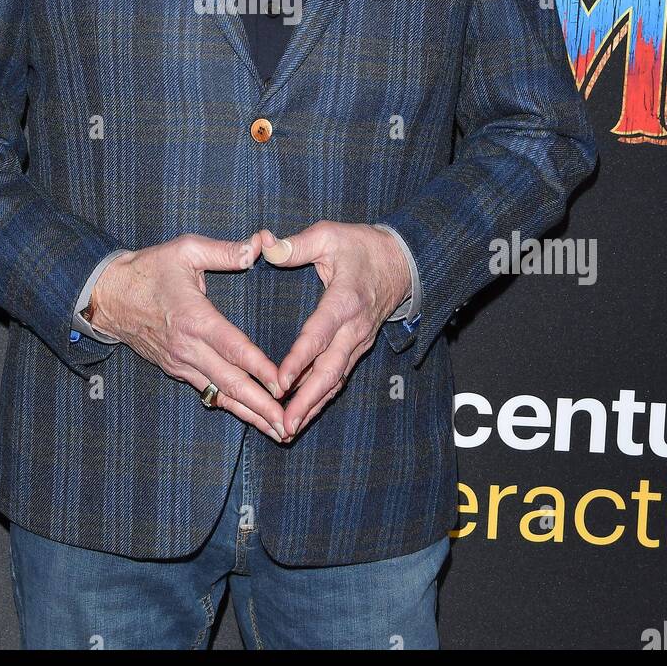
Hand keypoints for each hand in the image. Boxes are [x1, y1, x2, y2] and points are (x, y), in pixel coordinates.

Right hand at [89, 232, 288, 441]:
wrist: (107, 296)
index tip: (283, 385)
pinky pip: (208, 391)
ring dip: (250, 414)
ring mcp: (181, 363)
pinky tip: (251, 418)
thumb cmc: (149, 269)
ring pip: (220, 394)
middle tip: (288, 424)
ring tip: (278, 431)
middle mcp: (188, 347)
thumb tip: (260, 245)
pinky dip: (231, 405)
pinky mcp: (176, 370)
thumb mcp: (185, 250)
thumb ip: (224, 251)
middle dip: (261, 406)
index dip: (260, 368)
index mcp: (194, 318)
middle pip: (230, 382)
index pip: (233, 348)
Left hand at [258, 221, 411, 437]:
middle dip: (307, 400)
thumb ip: (296, 245)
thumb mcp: (329, 236)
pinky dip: (322, 399)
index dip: (299, 359)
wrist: (402, 261)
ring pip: (335, 381)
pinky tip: (304, 415)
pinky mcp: (358, 348)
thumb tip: (264, 245)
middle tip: (284, 423)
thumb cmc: (361, 246)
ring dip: (313, 406)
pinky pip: (339, 377)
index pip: (319, 335)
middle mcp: (354, 328)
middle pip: (330, 371)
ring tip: (288, 429)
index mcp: (344, 300)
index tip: (280, 381)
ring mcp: (358, 342)